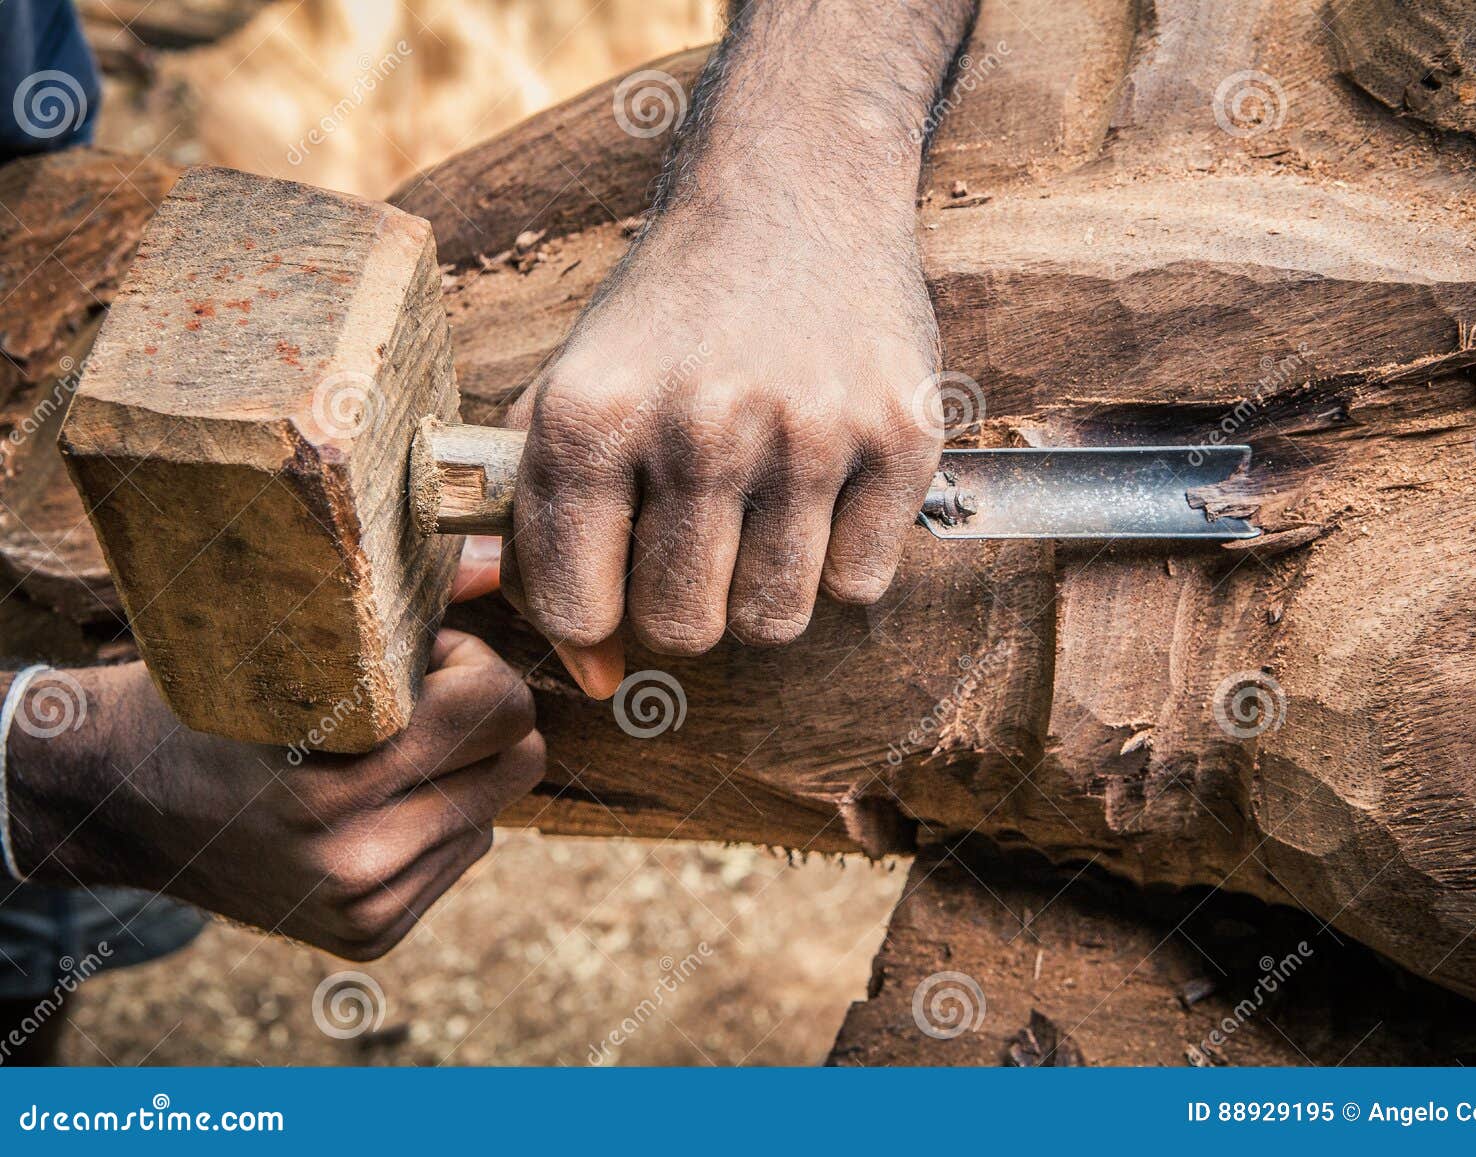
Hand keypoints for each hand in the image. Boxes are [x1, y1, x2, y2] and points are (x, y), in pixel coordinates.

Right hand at [6, 631, 542, 959]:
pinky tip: (365, 806)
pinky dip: (432, 822)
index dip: (470, 666)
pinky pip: (463, 853)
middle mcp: (355, 857)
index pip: (500, 706)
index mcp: (333, 777)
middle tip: (413, 703)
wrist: (119, 804)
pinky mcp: (368, 935)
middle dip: (479, 718)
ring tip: (376, 755)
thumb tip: (496, 565)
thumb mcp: (285, 641)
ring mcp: (363, 906)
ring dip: (454, 775)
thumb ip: (404, 612)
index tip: (420, 660)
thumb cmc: (209, 701)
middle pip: (520, 761)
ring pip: (494, 811)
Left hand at [502, 212, 942, 657]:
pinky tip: (824, 488)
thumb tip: (592, 678)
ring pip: (776, 621)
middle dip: (684, 606)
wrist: (793, 191)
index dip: (596, 619)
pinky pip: (859, 585)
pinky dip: (839, 558)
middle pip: (684, 630)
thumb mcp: (575, 388)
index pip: (579, 610)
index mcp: (593, 416)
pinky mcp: (901, 436)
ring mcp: (809, 432)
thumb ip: (546, 531)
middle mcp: (700, 425)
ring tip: (760, 512)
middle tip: (698, 540)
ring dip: (763, 587)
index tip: (619, 585)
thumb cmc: (673, 315)